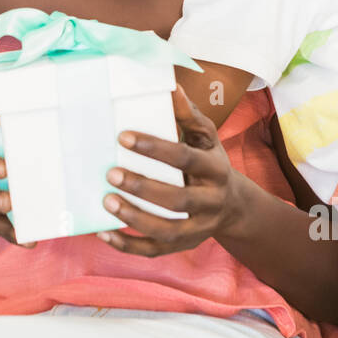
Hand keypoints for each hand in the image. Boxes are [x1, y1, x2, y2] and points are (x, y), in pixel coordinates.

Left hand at [95, 85, 249, 255]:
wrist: (234, 206)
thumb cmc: (210, 163)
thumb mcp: (207, 138)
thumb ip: (189, 115)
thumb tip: (172, 86)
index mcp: (216, 170)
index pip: (186, 158)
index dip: (155, 148)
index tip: (123, 137)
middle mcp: (211, 202)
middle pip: (178, 200)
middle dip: (143, 187)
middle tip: (110, 172)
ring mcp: (199, 228)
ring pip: (167, 230)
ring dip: (134, 218)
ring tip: (107, 201)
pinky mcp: (185, 246)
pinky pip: (155, 250)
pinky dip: (128, 245)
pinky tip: (104, 233)